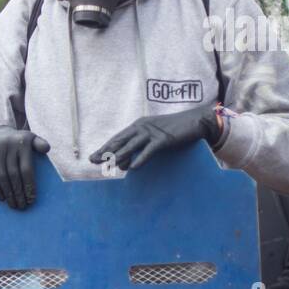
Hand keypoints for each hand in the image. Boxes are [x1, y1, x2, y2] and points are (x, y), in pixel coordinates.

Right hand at [0, 126, 50, 209]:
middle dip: (18, 192)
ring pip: (1, 176)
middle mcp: (8, 144)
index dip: (29, 186)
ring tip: (13, 204)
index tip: (31, 200)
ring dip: (8, 193)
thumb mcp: (31, 139)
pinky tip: (2, 197)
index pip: (26, 169)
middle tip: (22, 206)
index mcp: (23, 142)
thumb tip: (47, 149)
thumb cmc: (19, 143)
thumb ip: (40, 144)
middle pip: (13, 174)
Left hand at [90, 103, 221, 171]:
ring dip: (119, 156)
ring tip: (109, 165)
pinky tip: (133, 167)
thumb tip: (126, 164)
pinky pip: (149, 150)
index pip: (117, 138)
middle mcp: (142, 127)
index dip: (105, 148)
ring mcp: (153, 132)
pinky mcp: (164, 139)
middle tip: (93, 161)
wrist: (195, 121)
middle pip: (120, 141)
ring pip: (132, 146)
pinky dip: (141, 158)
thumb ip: (139, 148)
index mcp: (138, 125)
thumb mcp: (153, 137)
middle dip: (106, 152)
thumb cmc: (173, 130)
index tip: (93, 157)